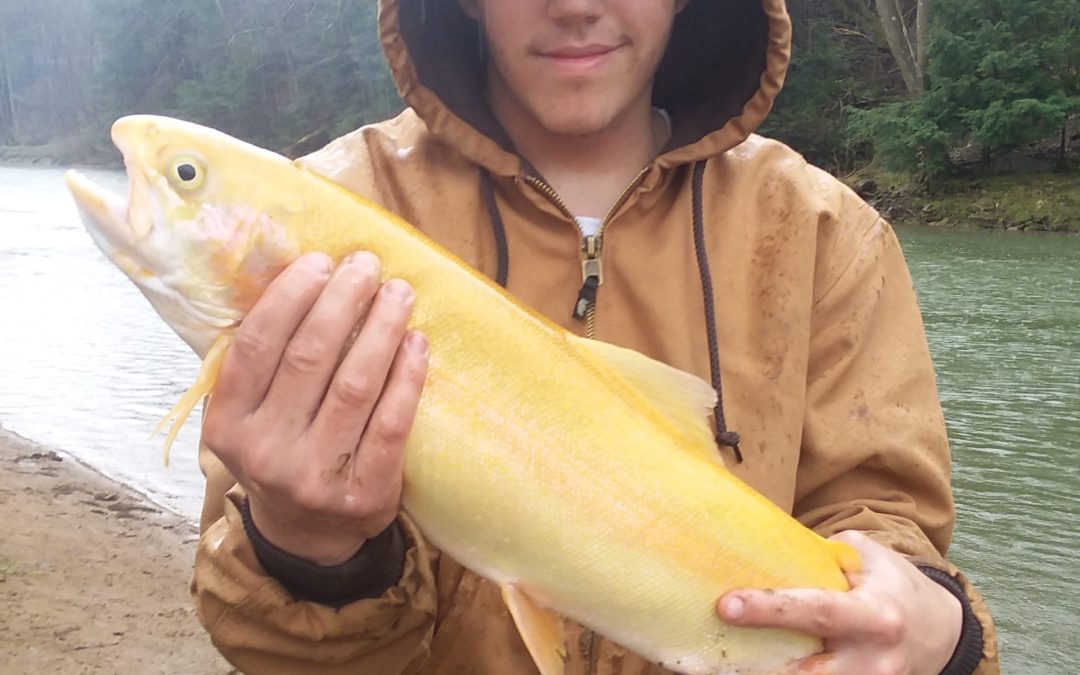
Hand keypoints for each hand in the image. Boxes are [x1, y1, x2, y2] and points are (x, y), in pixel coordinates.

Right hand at [202, 251, 428, 564]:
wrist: (307, 534)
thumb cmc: (281, 452)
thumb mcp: (249, 417)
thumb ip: (260, 365)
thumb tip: (297, 279)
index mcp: (228, 425)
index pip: (256, 347)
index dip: (290, 298)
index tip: (320, 262)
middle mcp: (266, 451)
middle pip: (309, 358)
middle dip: (342, 301)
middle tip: (366, 266)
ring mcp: (316, 475)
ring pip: (355, 385)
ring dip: (381, 329)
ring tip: (398, 293)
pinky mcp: (364, 493)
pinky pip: (392, 422)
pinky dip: (407, 377)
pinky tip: (416, 342)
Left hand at [718, 531, 962, 674]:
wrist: (944, 633)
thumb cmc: (894, 586)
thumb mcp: (868, 558)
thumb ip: (822, 555)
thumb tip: (767, 545)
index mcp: (875, 615)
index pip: (817, 611)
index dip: (770, 609)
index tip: (727, 605)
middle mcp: (872, 660)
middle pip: (808, 672)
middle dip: (759, 665)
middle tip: (713, 650)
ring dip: (766, 674)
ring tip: (725, 663)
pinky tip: (750, 668)